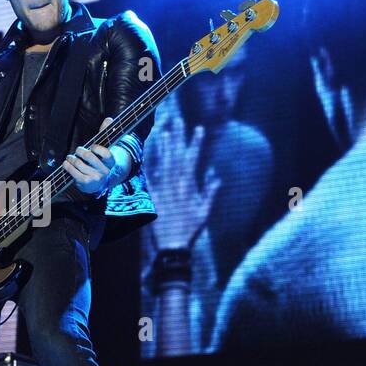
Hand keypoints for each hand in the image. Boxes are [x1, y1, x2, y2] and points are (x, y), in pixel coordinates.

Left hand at [64, 117, 125, 196]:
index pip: (107, 154)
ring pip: (79, 163)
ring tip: (70, 157)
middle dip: (80, 151)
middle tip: (78, 150)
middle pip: (89, 156)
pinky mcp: (85, 183)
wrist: (97, 184)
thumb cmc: (98, 162)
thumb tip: (109, 119)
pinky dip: (67, 166)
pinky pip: (73, 172)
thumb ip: (105, 134)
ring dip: (71, 158)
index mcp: (111, 162)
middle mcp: (105, 171)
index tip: (92, 146)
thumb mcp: (103, 149)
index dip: (98, 148)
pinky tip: (66, 163)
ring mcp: (95, 178)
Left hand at [147, 108, 220, 250]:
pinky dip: (150, 163)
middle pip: (176, 156)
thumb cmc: (190, 229)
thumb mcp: (205, 211)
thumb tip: (216, 177)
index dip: (196, 143)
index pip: (193, 159)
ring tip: (165, 131)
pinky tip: (149, 153)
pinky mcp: (152, 194)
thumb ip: (210, 193)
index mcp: (189, 186)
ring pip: (163, 162)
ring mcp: (162, 188)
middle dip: (178, 137)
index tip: (199, 128)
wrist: (171, 244)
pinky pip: (151, 175)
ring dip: (164, 146)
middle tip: (178, 121)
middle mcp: (175, 184)